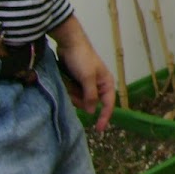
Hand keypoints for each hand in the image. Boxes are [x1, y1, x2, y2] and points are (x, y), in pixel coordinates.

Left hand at [50, 16, 115, 131]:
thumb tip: (92, 111)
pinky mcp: (77, 81)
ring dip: (73, 95)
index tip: (99, 130)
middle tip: (72, 90)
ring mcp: (87, 83)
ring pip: (80, 99)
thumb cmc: (82, 59)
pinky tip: (65, 82)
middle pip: (91, 103)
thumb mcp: (87, 78)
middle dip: (81, 101)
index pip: (109, 104)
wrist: (69, 43)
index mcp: (106, 83)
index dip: (105, 117)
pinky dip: (69, 91)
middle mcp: (98, 85)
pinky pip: (73, 93)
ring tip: (68, 82)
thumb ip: (90, 95)